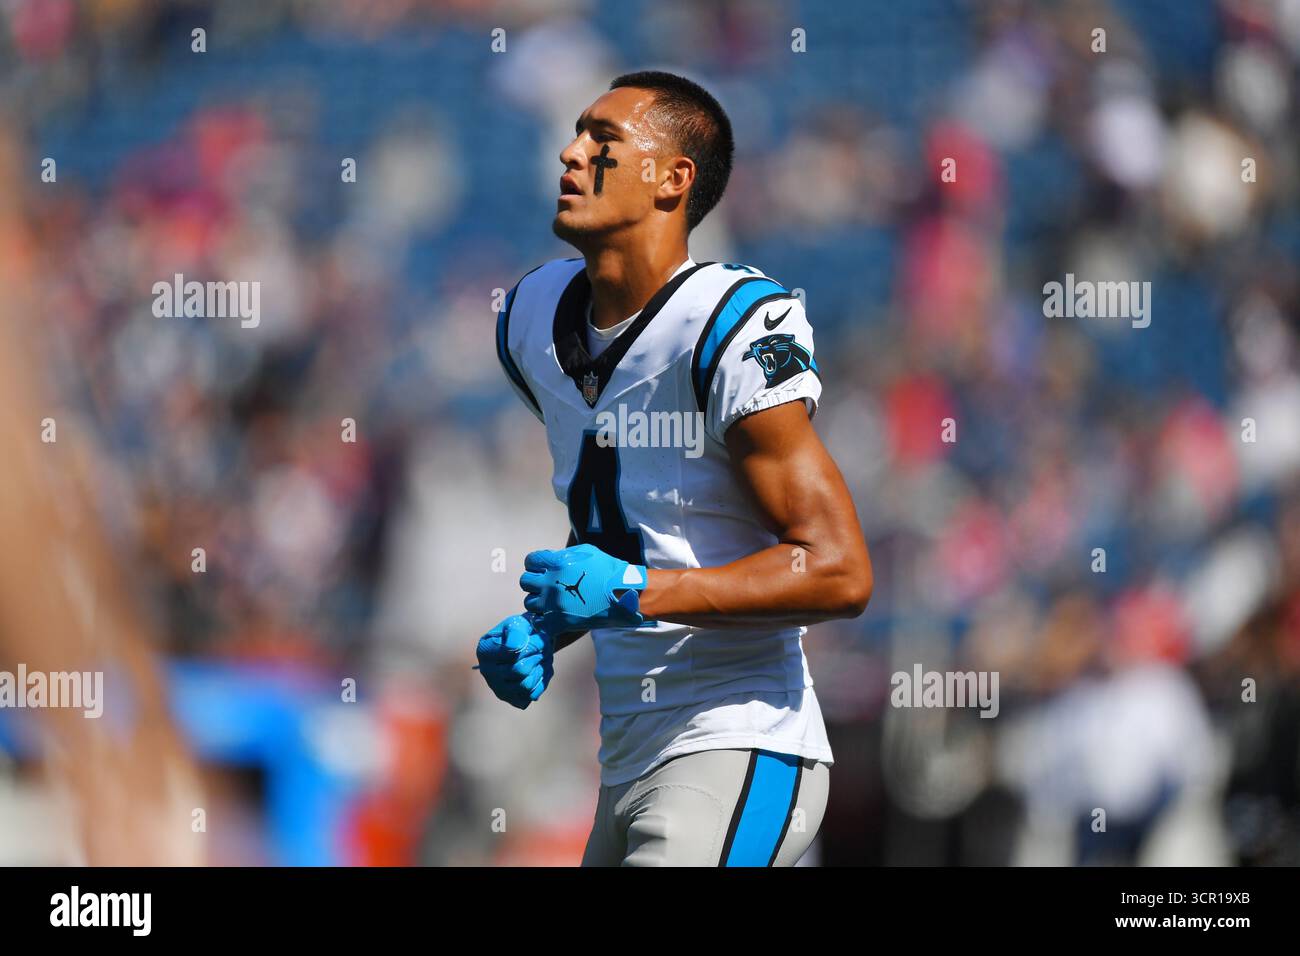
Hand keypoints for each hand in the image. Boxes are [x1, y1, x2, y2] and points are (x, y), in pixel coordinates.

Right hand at [475, 614, 553, 708]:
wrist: (527, 644)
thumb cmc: (520, 632)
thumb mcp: (517, 624)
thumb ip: (516, 632)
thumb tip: (515, 647)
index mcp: (485, 651)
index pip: (514, 653)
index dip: (531, 644)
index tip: (534, 637)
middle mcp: (487, 672)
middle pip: (521, 670)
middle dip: (537, 656)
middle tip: (543, 647)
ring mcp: (499, 688)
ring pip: (527, 685)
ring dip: (540, 668)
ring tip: (541, 657)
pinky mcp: (513, 699)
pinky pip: (533, 694)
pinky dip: (541, 680)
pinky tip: (539, 669)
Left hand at [519, 544, 647, 632]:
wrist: (624, 596)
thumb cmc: (607, 571)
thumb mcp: (586, 552)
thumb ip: (564, 554)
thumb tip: (549, 558)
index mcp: (558, 563)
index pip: (530, 561)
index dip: (535, 565)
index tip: (543, 570)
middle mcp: (552, 583)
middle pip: (525, 581)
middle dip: (534, 583)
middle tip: (546, 586)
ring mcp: (553, 604)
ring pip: (529, 602)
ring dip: (538, 602)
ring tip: (551, 602)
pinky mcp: (558, 623)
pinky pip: (537, 621)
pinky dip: (544, 620)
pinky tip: (554, 616)